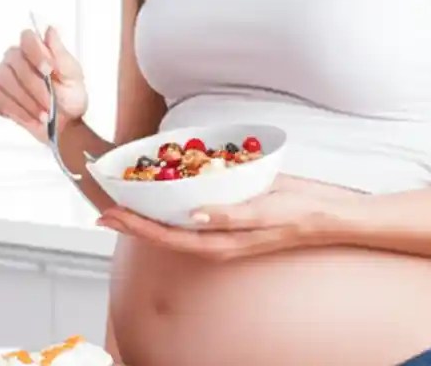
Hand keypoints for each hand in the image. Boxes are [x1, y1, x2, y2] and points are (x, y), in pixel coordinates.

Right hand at [0, 24, 87, 143]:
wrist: (64, 125)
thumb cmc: (70, 97)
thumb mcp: (73, 76)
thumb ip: (60, 54)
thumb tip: (51, 30)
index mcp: (36, 50)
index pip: (27, 38)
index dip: (36, 54)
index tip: (48, 70)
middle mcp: (15, 59)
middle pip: (16, 63)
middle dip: (35, 87)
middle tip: (50, 103)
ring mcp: (2, 77)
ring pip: (4, 81)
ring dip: (26, 101)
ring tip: (43, 114)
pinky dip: (14, 110)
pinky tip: (28, 116)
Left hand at [95, 190, 340, 261]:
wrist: (326, 213)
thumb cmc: (298, 214)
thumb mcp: (265, 212)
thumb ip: (231, 216)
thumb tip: (194, 217)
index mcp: (219, 243)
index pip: (165, 237)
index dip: (134, 227)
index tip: (109, 215)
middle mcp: (215, 238)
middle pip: (163, 232)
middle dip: (133, 221)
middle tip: (104, 206)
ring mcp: (221, 226)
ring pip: (174, 223)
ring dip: (148, 212)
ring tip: (124, 198)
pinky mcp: (229, 212)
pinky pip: (192, 210)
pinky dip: (172, 200)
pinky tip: (161, 188)